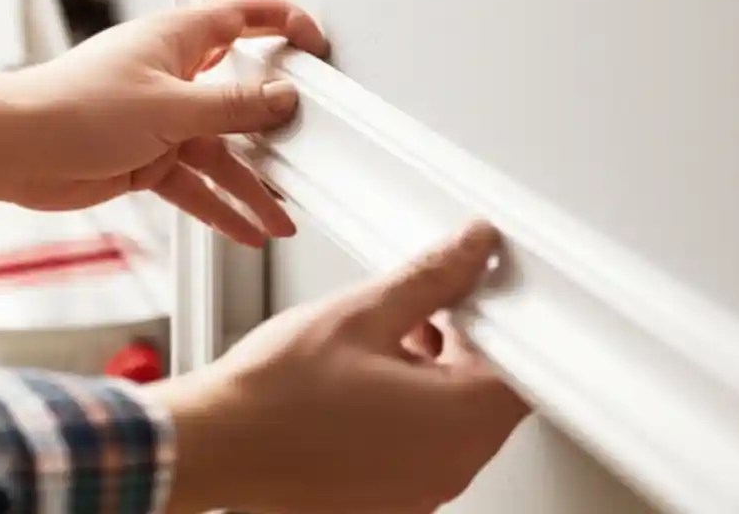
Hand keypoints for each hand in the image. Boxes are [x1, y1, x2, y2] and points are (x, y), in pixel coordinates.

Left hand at [0, 0, 328, 245]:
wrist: (16, 148)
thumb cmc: (74, 106)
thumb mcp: (170, 106)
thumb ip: (232, 107)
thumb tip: (281, 97)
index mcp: (178, 39)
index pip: (245, 18)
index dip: (285, 25)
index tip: (316, 49)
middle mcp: (173, 76)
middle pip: (240, 99)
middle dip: (274, 132)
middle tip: (307, 153)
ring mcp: (161, 120)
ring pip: (220, 153)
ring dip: (249, 187)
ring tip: (278, 218)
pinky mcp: (146, 159)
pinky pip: (194, 185)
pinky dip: (217, 208)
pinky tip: (242, 230)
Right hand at [147, 222, 530, 512]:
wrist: (213, 446)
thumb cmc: (273, 394)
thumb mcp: (360, 313)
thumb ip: (429, 278)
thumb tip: (470, 250)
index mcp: (456, 421)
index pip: (524, 368)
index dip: (504, 324)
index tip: (479, 299)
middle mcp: (448, 468)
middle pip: (490, 398)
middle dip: (463, 349)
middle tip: (418, 315)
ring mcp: (419, 494)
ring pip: (453, 425)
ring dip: (432, 382)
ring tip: (377, 349)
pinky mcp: (390, 503)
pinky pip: (421, 452)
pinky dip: (407, 419)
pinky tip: (361, 387)